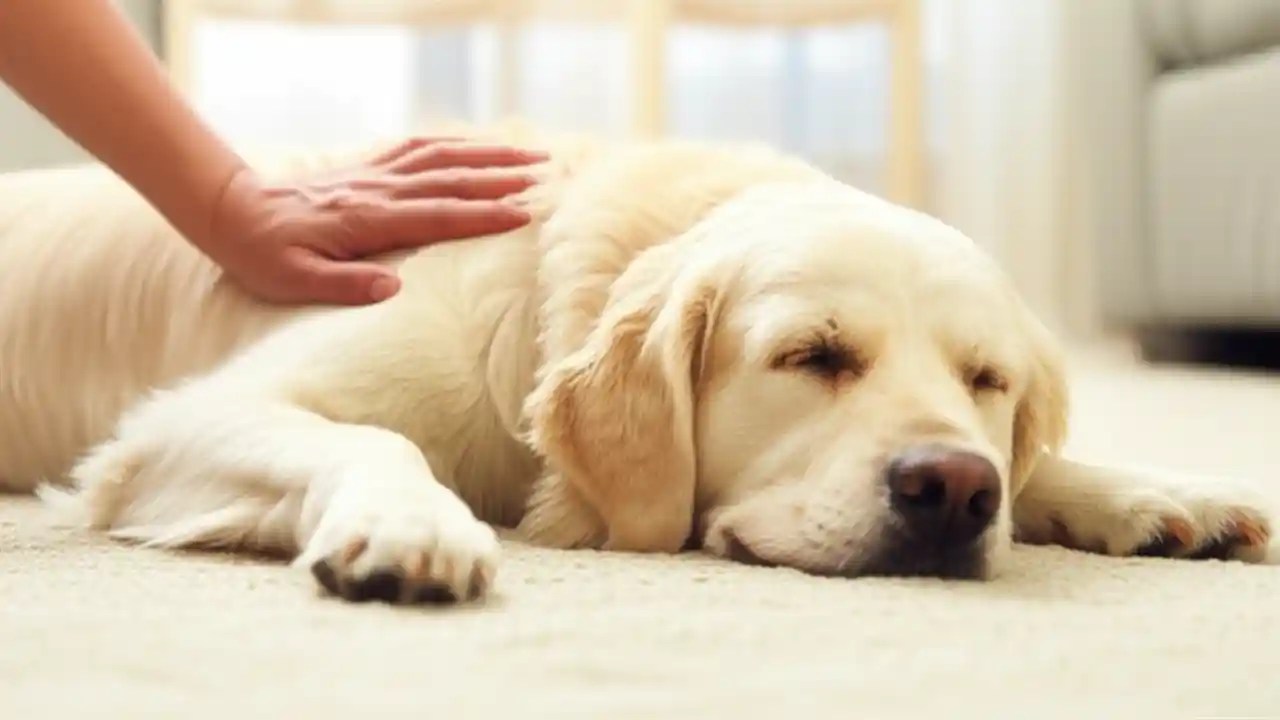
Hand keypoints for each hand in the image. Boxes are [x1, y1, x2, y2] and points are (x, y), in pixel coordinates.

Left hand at [204, 138, 547, 305]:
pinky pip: (418, 149)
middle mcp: (376, 190)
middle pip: (450, 179)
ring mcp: (374, 175)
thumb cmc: (263, 255)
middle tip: (545, 176)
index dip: (481, 214)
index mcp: (365, 221)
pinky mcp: (367, 169)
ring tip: (530, 154)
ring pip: (441, 157)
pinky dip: (453, 144)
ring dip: (487, 153)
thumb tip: (395, 288)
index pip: (436, 216)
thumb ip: (345, 285)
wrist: (231, 211)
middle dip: (501, 176)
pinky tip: (477, 146)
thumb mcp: (295, 282)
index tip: (522, 213)